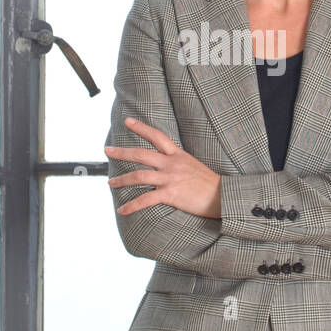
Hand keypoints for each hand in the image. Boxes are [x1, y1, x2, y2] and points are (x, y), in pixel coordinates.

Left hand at [105, 117, 222, 218]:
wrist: (223, 196)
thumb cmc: (210, 184)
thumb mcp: (194, 165)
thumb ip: (178, 162)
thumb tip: (165, 164)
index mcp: (178, 155)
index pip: (157, 136)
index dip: (141, 127)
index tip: (127, 121)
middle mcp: (172, 164)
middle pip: (141, 154)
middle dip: (122, 152)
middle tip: (107, 151)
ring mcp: (170, 179)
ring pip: (139, 176)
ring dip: (122, 180)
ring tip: (111, 182)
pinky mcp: (170, 195)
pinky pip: (145, 200)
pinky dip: (131, 205)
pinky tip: (122, 209)